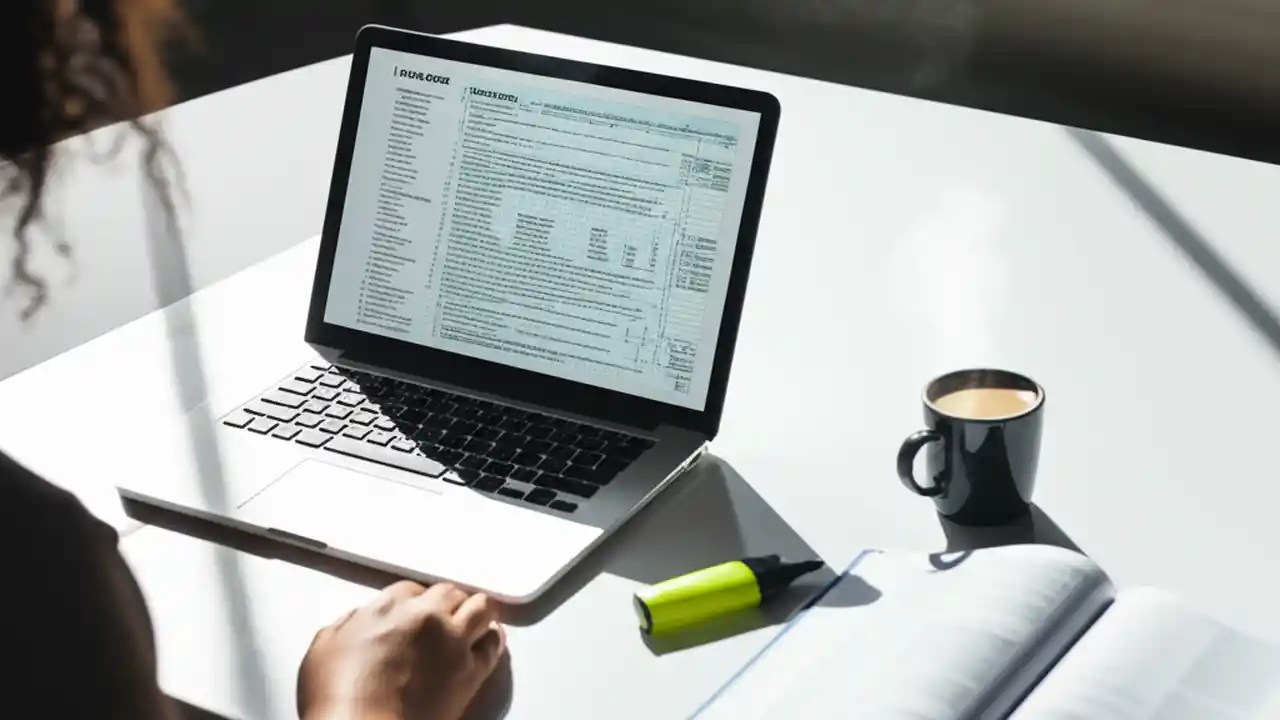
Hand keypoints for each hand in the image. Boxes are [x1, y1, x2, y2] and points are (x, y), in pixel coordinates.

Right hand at [298, 581, 506, 719]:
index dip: (413, 600)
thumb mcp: (323, 648)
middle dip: (446, 601)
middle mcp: (426, 616)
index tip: (413, 610)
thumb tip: (362, 619)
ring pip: (480, 607)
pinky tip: (488, 638)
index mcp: (388, 606)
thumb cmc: (336, 697)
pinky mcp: (471, 671)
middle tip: (444, 612)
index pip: (410, 587)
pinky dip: (492, 638)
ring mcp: (452, 641)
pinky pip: (494, 643)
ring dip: (476, 610)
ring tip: (474, 617)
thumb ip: (349, 624)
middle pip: (448, 592)